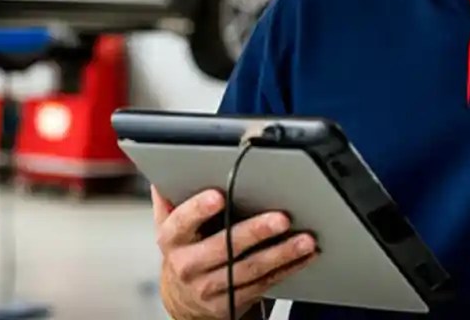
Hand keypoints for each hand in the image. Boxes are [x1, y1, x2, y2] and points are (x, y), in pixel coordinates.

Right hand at [152, 186, 319, 319]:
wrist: (184, 299)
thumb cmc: (184, 252)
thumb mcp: (169, 225)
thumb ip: (169, 196)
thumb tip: (165, 166)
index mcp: (173, 239)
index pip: (182, 222)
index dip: (198, 209)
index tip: (217, 196)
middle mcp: (189, 265)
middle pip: (224, 247)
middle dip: (255, 232)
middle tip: (280, 218)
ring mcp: (211, 286)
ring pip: (250, 269)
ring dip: (281, 254)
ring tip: (304, 239)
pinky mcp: (232, 302)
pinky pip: (264, 283)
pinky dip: (288, 269)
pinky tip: (305, 256)